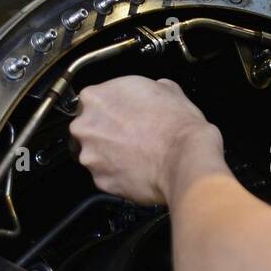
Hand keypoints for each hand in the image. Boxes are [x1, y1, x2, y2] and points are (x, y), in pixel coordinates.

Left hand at [69, 76, 220, 204]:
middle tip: (129, 137)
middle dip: (104, 133)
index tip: (121, 115)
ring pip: (94, 155)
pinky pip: (106, 177)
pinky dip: (118, 176)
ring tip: (136, 156)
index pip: (91, 101)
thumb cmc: (176, 125)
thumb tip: (157, 90)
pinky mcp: (100, 181)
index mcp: (96, 97)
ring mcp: (90, 155)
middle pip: (86, 129)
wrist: (185, 158)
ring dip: (109, 156)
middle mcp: (85, 126)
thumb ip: (149, 89)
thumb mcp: (168, 90)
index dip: (110, 109)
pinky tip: (138, 170)